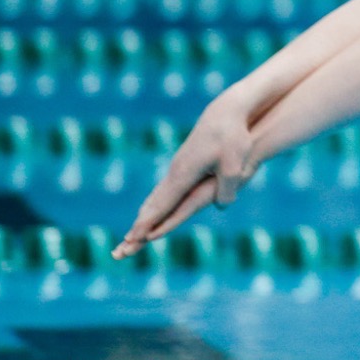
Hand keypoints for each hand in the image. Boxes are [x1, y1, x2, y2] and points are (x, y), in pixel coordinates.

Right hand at [113, 99, 257, 256]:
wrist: (225, 112)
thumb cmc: (232, 137)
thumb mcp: (235, 166)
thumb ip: (227, 189)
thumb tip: (223, 206)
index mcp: (184, 174)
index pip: (163, 205)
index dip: (148, 223)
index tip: (133, 239)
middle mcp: (175, 172)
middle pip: (154, 204)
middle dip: (139, 226)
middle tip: (124, 247)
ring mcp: (178, 168)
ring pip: (157, 196)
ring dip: (145, 215)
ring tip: (134, 233)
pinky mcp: (183, 164)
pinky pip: (165, 190)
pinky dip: (155, 204)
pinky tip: (153, 209)